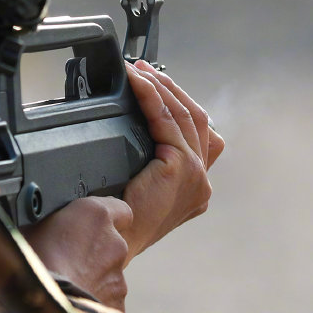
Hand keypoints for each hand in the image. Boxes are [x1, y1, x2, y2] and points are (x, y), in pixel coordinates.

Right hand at [23, 195, 133, 308]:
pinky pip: (107, 299)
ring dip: (95, 277)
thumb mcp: (32, 229)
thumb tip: (47, 224)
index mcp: (95, 215)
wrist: (41, 306)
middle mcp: (114, 242)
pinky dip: (94, 300)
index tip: (93, 227)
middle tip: (70, 260)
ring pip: (110, 274)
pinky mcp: (117, 301)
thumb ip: (53, 222)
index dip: (108, 219)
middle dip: (97, 252)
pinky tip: (74, 303)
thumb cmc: (30, 264)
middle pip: (113, 244)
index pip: (120, 208)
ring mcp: (118, 275)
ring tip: (68, 285)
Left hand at [119, 60, 223, 257]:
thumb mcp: (135, 187)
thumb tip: (130, 124)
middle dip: (171, 90)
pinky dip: (152, 96)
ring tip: (138, 71)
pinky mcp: (183, 169)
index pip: (198, 134)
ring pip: (186, 115)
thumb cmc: (115, 220)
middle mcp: (202, 184)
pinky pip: (169, 120)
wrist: (110, 241)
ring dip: (161, 88)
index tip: (153, 86)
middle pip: (197, 120)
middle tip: (142, 71)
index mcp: (194, 189)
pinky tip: (137, 83)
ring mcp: (197, 176)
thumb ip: (145, 162)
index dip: (178, 105)